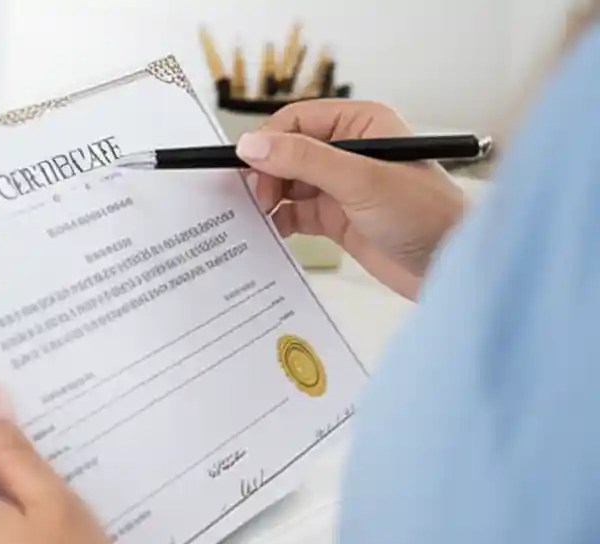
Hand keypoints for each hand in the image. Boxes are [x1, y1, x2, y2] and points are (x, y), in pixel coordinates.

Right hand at [236, 100, 466, 299]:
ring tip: (258, 217)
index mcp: (361, 124)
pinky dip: (278, 221)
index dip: (268, 141)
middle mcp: (349, 150)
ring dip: (269, 198)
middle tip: (256, 200)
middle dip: (266, 173)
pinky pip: (295, 212)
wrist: (450, 269)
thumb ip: (304, 159)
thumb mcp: (361, 181)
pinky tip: (271, 232)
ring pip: (287, 183)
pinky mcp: (336, 217)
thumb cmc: (426, 216)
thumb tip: (251, 144)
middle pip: (287, 152)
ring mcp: (341, 185)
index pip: (297, 120)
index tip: (246, 167)